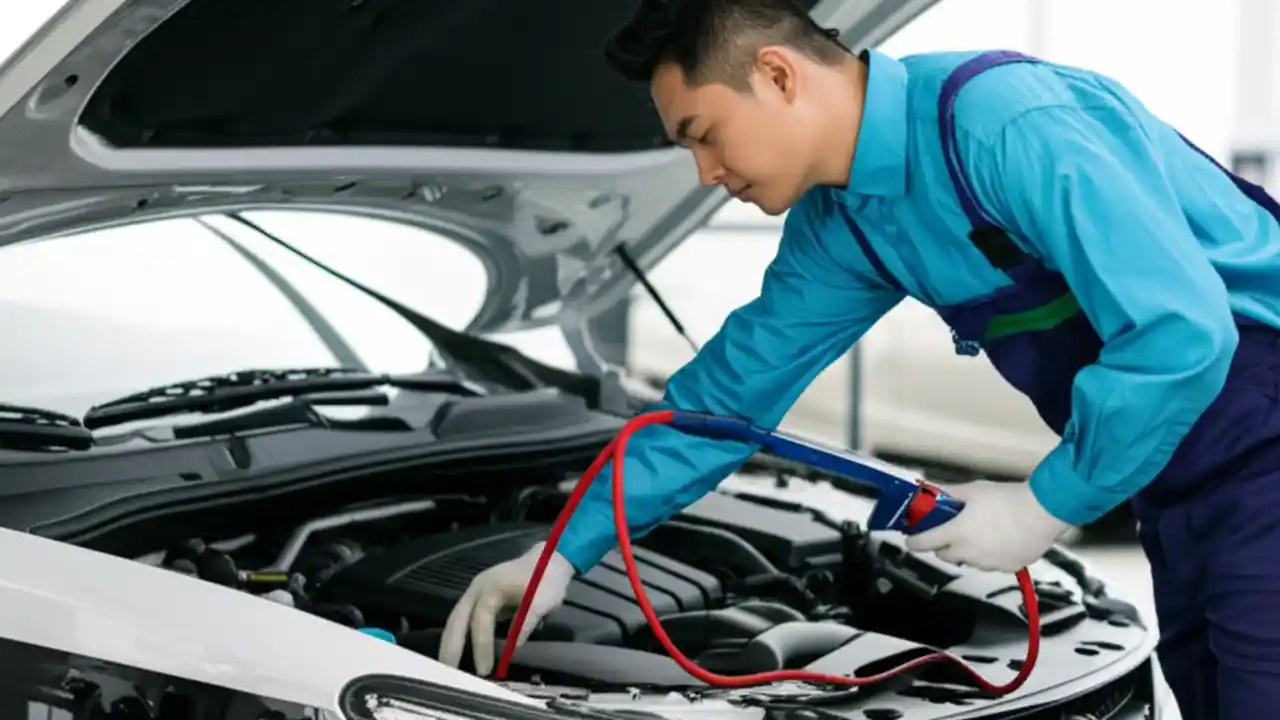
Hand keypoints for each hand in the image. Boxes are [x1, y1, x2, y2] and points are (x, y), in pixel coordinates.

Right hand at [438, 542, 574, 675]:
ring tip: (448, 666)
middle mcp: (477, 589)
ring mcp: (476, 592)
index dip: (481, 645)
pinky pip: (463, 619)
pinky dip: (458, 636)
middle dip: (451, 646)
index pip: (481, 619)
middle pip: (457, 619)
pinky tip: (458, 652)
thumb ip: (526, 623)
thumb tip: (512, 648)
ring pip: (456, 619)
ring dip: (451, 642)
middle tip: (448, 671)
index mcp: (492, 587)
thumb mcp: (542, 602)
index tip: (484, 669)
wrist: (549, 559)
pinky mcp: (479, 598)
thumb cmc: (546, 579)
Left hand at [905, 480, 1071, 571]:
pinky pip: (989, 565)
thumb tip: (927, 489)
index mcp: (955, 534)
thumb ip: (948, 492)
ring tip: (979, 534)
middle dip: (943, 546)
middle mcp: (968, 553)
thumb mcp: (973, 490)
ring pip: (967, 562)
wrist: (1043, 513)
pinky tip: (998, 542)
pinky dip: (988, 556)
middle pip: (944, 556)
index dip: (914, 541)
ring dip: (966, 551)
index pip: (924, 543)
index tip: (911, 539)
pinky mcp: (1006, 569)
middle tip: (950, 532)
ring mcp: (987, 564)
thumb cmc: (1004, 498)